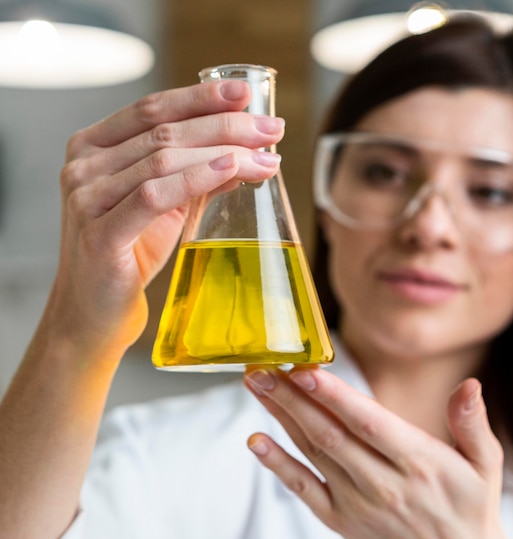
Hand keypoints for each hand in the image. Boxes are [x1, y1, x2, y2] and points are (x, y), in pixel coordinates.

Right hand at [47, 79, 284, 361]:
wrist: (96, 314)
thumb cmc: (128, 257)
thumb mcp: (165, 208)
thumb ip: (195, 176)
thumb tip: (244, 153)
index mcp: (94, 147)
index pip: (153, 108)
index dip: (202, 97)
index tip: (247, 94)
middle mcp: (84, 165)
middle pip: (165, 130)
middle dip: (227, 126)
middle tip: (273, 130)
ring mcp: (87, 198)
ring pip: (164, 158)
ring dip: (224, 152)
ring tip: (267, 156)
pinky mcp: (99, 234)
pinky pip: (155, 196)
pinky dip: (197, 178)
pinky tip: (231, 169)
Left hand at [244, 367, 512, 538]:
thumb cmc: (470, 507)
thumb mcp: (486, 464)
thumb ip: (472, 424)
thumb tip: (470, 386)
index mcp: (419, 463)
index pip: (370, 423)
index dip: (335, 397)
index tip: (305, 370)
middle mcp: (383, 484)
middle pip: (330, 434)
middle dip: (293, 398)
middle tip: (263, 368)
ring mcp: (358, 505)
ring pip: (313, 453)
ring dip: (282, 417)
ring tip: (257, 385)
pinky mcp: (342, 522)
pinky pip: (304, 490)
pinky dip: (278, 465)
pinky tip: (256, 440)